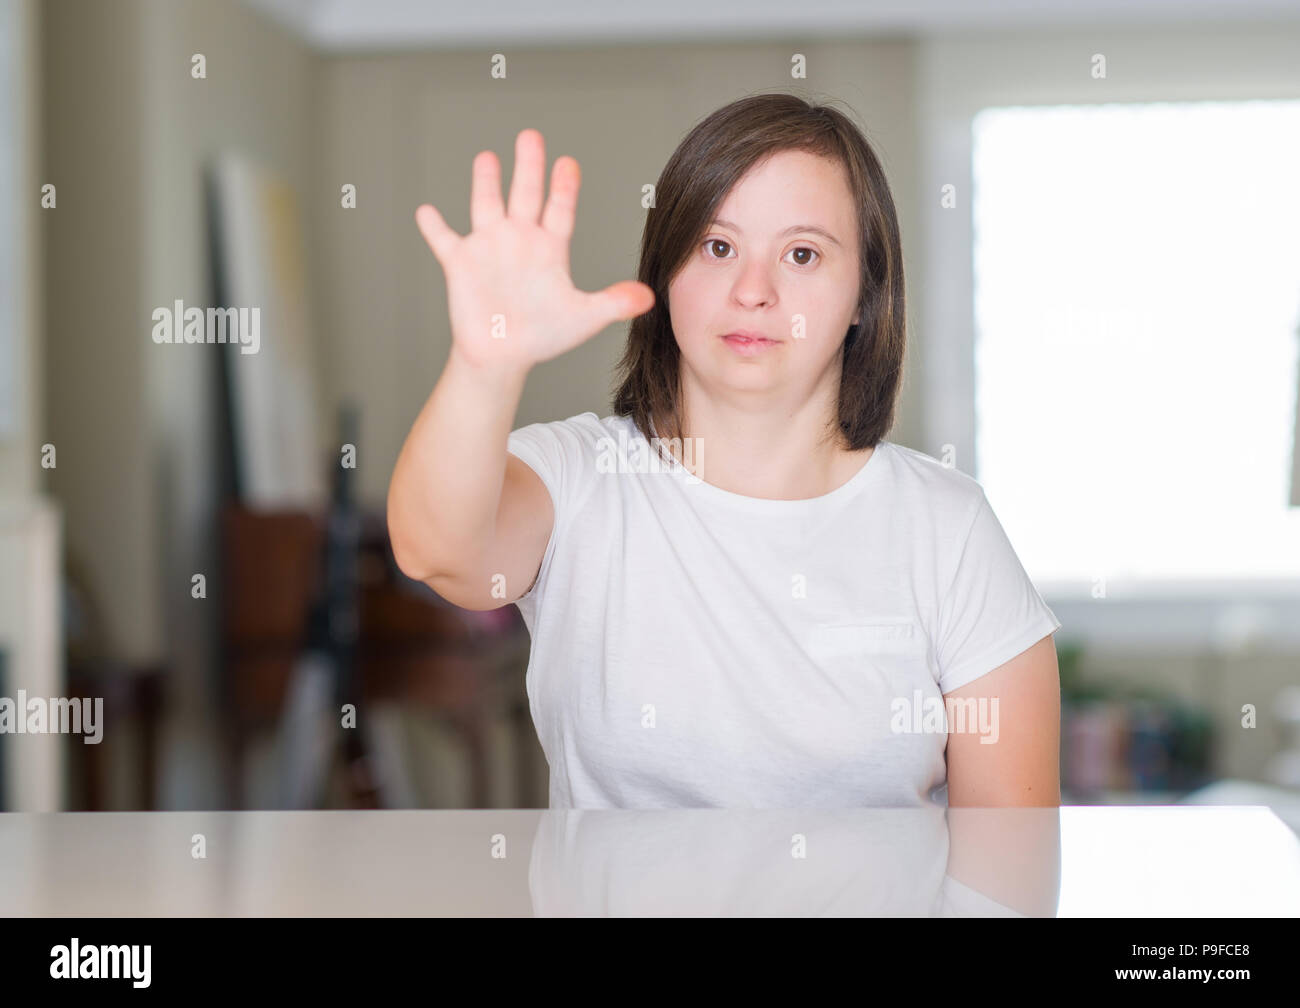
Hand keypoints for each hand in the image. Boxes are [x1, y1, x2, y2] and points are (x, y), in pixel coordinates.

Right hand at [415, 129, 655, 374]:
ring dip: (485, 183)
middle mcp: (519, 239)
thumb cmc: (543, 336)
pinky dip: (434, 228)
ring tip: (487, 158)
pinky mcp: (461, 264)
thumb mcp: (583, 318)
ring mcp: (489, 248)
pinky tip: (427, 212)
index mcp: (549, 248)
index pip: (559, 209)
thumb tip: (648, 297)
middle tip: (531, 136)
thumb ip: (613, 303)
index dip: (563, 187)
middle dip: (528, 166)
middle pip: (525, 194)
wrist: (503, 356)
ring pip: (487, 205)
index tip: (568, 163)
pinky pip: (444, 240)